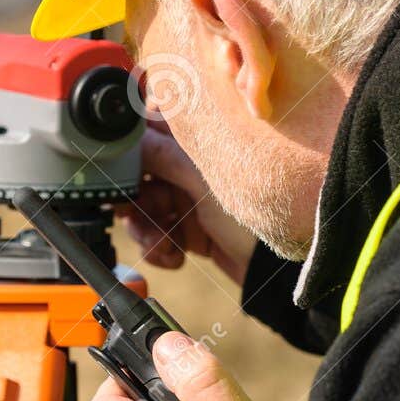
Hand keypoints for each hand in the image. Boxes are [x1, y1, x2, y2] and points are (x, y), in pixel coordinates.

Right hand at [119, 123, 256, 284]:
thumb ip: (163, 155)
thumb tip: (127, 136)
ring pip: (141, 207)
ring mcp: (188, 196)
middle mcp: (190, 164)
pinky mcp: (187, 227)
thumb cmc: (257, 215)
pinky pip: (154, 233)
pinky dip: (158, 247)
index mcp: (198, 139)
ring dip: (144, 229)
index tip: (123, 173)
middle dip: (133, 200)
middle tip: (138, 214)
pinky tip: (175, 254)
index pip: (147, 131)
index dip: (130, 152)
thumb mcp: (204, 182)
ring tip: (163, 243)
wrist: (276, 269)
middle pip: (137, 173)